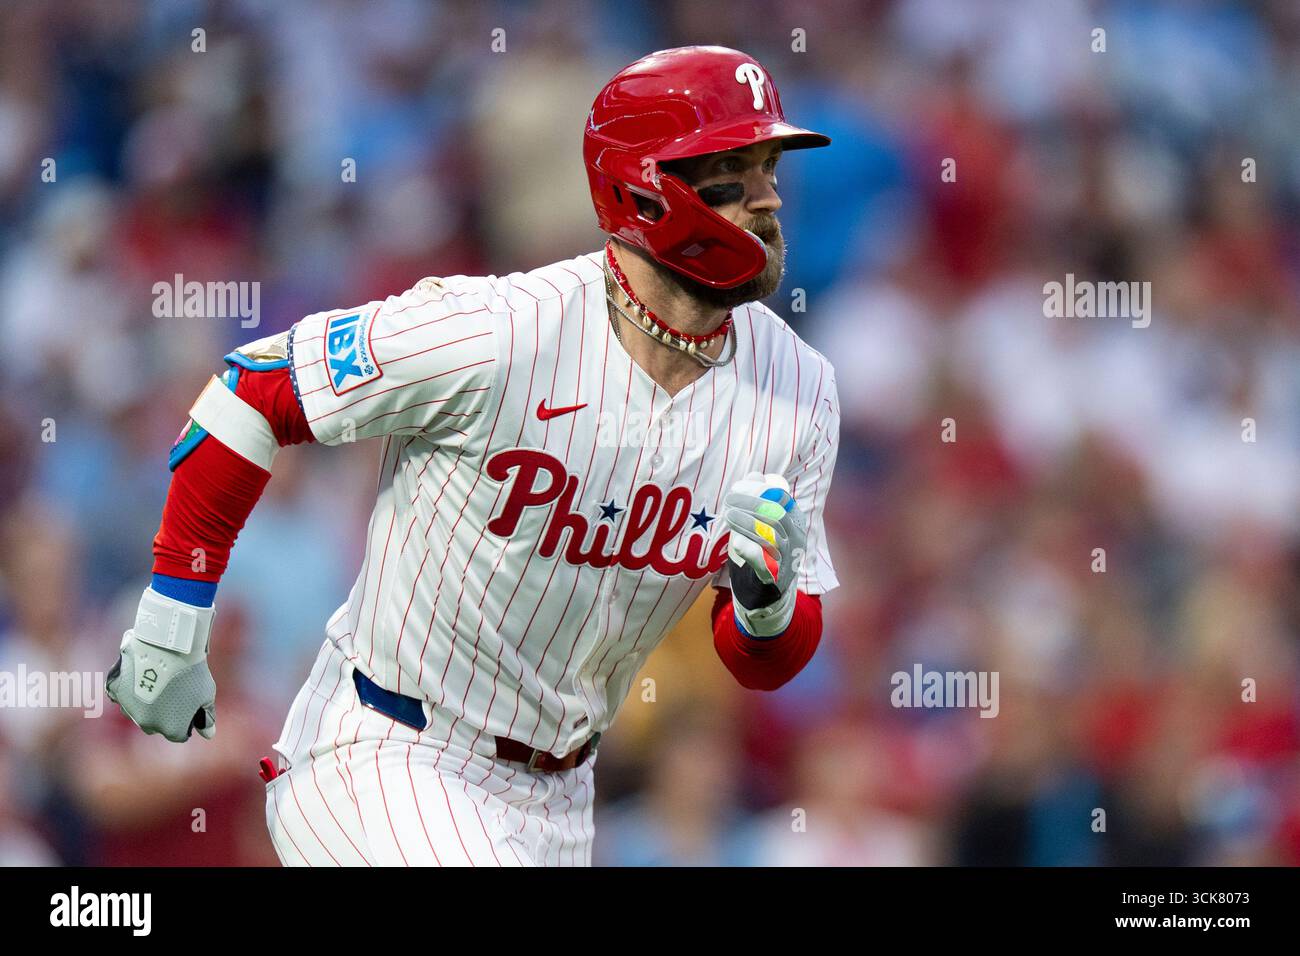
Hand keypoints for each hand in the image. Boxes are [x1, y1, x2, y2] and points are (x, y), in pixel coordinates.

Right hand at [105, 588, 216, 742]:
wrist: (171, 645)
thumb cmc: (192, 671)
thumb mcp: (206, 695)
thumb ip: (206, 717)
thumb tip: (209, 734)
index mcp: (171, 729)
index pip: (178, 734)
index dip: (184, 720)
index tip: (187, 704)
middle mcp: (146, 723)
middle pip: (154, 724)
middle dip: (162, 713)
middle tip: (171, 691)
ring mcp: (128, 708)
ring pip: (136, 710)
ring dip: (144, 701)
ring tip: (157, 679)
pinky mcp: (116, 690)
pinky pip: (121, 694)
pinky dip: (128, 687)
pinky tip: (140, 674)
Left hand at [722, 472, 807, 636]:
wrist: (768, 599)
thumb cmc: (763, 556)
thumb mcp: (762, 525)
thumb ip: (758, 502)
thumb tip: (753, 474)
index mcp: (794, 522)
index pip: (782, 496)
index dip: (760, 486)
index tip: (737, 486)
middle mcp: (796, 539)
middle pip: (777, 512)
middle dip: (750, 501)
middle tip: (729, 499)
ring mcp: (787, 559)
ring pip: (771, 534)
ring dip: (746, 522)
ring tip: (728, 515)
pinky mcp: (774, 579)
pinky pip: (764, 561)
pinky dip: (749, 548)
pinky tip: (736, 543)